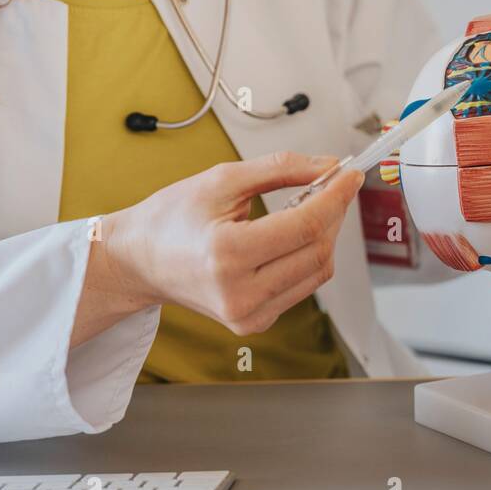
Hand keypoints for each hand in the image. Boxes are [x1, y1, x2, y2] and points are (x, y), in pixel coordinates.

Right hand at [77, 153, 362, 343]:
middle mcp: (239, 293)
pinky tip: (292, 236)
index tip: (351, 174)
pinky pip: (302, 287)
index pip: (306, 225)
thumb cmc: (172, 218)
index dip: (336, 196)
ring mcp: (248, 315)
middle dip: (333, 213)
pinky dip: (308, 257)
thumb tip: (329, 165)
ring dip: (324, 235)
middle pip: (317, 250)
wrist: (139, 261)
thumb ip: (281, 169)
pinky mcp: (254, 323)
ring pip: (318, 272)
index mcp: (227, 255)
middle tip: (332, 184)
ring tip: (310, 207)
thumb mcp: (222, 179)